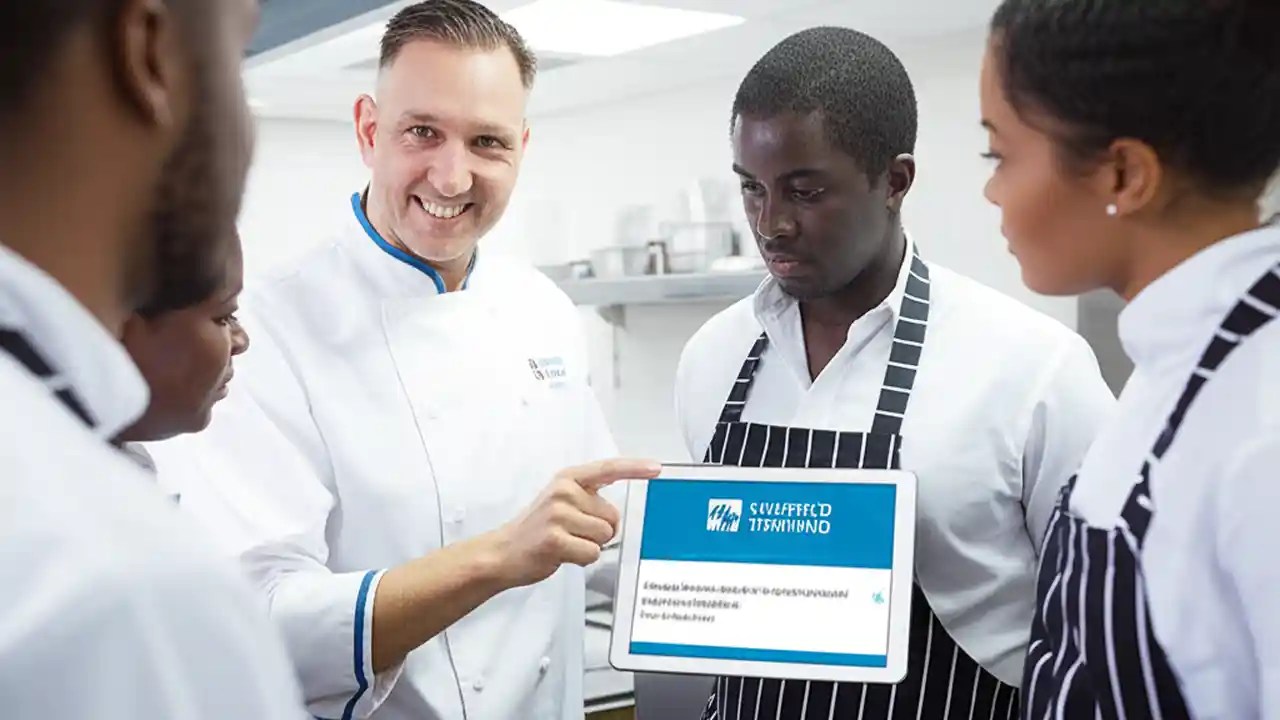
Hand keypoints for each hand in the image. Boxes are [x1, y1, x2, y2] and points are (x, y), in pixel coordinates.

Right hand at [490, 458, 659, 588]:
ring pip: (605, 536)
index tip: (656, 468)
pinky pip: (592, 553)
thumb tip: (617, 513)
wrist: (503, 552)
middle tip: (573, 533)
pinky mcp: (555, 539)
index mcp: (567, 479)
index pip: (608, 469)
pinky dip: (582, 559)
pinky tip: (562, 554)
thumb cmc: (537, 530)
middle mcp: (563, 492)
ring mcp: (558, 514)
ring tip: (566, 542)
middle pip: (613, 516)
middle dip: (600, 531)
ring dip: (590, 546)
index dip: (635, 468)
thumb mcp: (560, 502)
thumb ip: (587, 499)